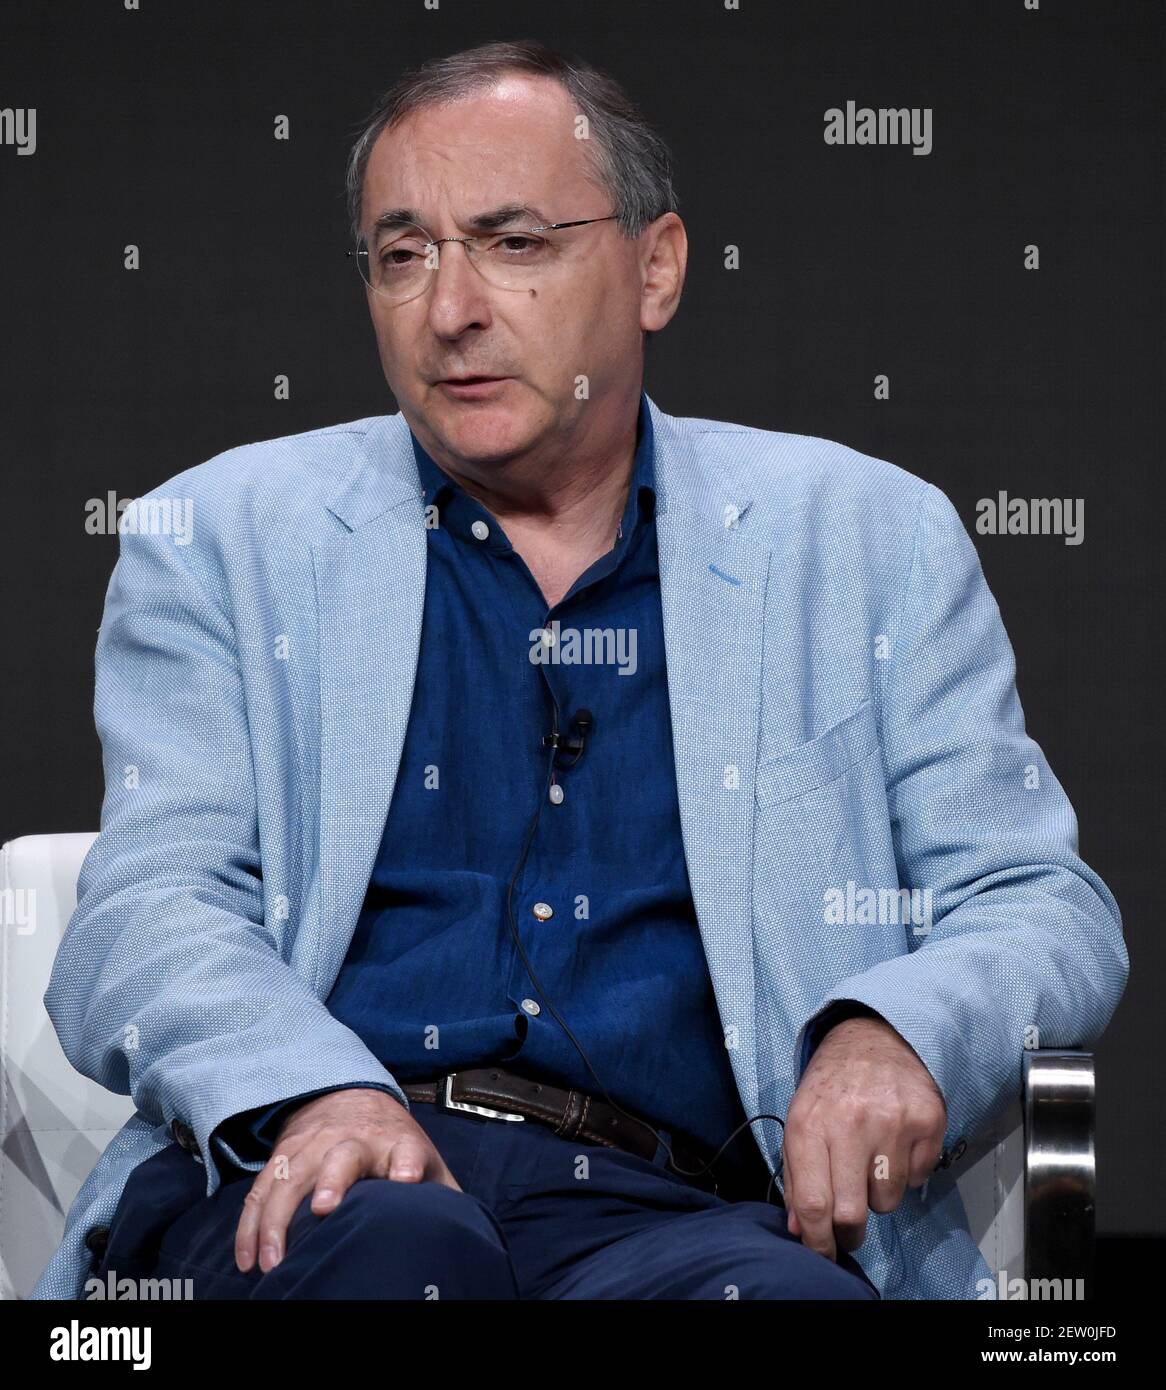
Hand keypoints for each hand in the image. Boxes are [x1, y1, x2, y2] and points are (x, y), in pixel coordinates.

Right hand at [234, 1087, 460, 1273]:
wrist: (348, 1096)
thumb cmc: (391, 1144)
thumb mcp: (422, 1158)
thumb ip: (439, 1193)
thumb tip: (459, 1233)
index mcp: (395, 1143)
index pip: (407, 1148)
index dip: (408, 1162)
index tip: (407, 1177)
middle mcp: (352, 1141)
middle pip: (342, 1157)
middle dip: (333, 1181)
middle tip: (325, 1210)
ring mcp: (312, 1147)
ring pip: (291, 1178)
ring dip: (277, 1219)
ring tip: (274, 1262)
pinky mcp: (282, 1158)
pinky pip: (260, 1192)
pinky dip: (249, 1226)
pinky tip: (248, 1259)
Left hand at [781, 1015, 945, 1261]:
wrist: (873, 1035)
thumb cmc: (831, 1084)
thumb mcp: (800, 1120)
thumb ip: (796, 1176)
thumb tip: (800, 1229)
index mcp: (810, 1125)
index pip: (813, 1204)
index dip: (818, 1241)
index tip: (823, 1253)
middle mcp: (850, 1123)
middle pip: (853, 1214)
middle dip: (849, 1232)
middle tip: (849, 1227)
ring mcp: (892, 1122)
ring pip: (888, 1201)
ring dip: (878, 1194)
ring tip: (871, 1160)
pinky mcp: (927, 1121)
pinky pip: (919, 1178)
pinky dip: (906, 1171)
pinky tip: (895, 1142)